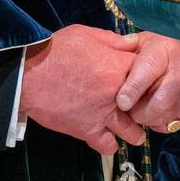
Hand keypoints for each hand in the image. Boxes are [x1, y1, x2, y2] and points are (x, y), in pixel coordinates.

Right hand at [20, 24, 145, 154]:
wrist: (30, 74)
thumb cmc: (56, 50)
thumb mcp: (87, 34)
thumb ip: (114, 40)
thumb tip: (133, 43)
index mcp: (120, 66)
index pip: (150, 74)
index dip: (149, 78)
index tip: (147, 82)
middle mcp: (119, 92)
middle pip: (146, 105)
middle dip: (146, 107)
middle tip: (143, 110)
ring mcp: (104, 113)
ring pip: (131, 130)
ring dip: (134, 132)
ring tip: (135, 133)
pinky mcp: (87, 130)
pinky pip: (107, 145)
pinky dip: (109, 145)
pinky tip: (109, 141)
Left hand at [117, 32, 179, 132]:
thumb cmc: (164, 45)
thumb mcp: (144, 40)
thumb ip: (125, 50)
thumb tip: (106, 59)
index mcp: (164, 52)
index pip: (147, 74)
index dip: (132, 91)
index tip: (121, 102)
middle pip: (159, 104)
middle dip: (139, 112)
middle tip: (129, 109)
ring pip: (166, 116)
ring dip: (148, 119)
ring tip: (141, 109)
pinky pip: (173, 123)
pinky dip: (160, 122)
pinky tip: (155, 112)